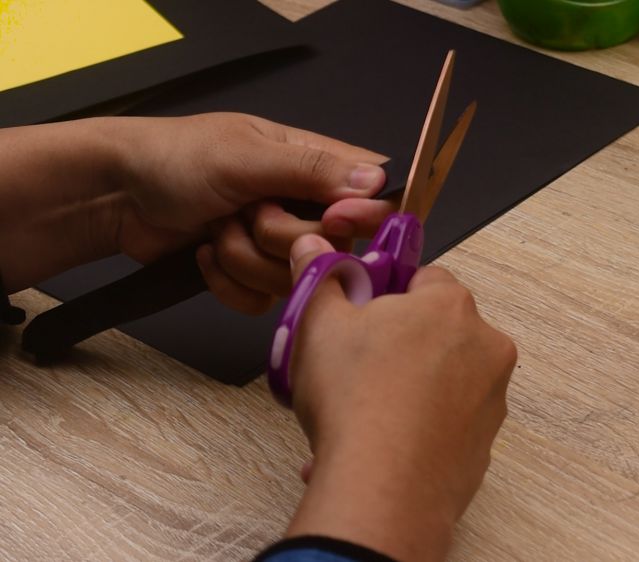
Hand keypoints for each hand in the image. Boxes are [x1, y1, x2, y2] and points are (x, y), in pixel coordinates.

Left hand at [114, 113, 394, 313]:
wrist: (116, 196)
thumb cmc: (174, 158)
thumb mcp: (246, 156)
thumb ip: (313, 170)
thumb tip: (376, 181)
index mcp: (313, 163)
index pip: (372, 196)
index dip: (361, 217)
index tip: (332, 222)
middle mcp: (304, 205)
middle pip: (334, 247)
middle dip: (282, 238)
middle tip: (248, 212)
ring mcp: (279, 243)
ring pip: (296, 278)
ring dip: (246, 258)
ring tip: (217, 228)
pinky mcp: (254, 275)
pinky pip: (264, 301)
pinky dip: (229, 281)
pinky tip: (207, 254)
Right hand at [282, 235, 516, 561]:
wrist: (382, 489)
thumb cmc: (357, 402)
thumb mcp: (319, 324)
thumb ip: (319, 278)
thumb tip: (313, 249)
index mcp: (451, 307)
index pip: (427, 278)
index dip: (389, 292)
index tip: (363, 312)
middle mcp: (486, 348)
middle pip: (439, 331)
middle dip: (401, 343)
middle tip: (357, 364)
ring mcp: (490, 400)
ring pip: (445, 380)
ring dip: (409, 389)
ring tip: (362, 414)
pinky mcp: (484, 446)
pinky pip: (448, 425)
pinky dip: (419, 430)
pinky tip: (378, 446)